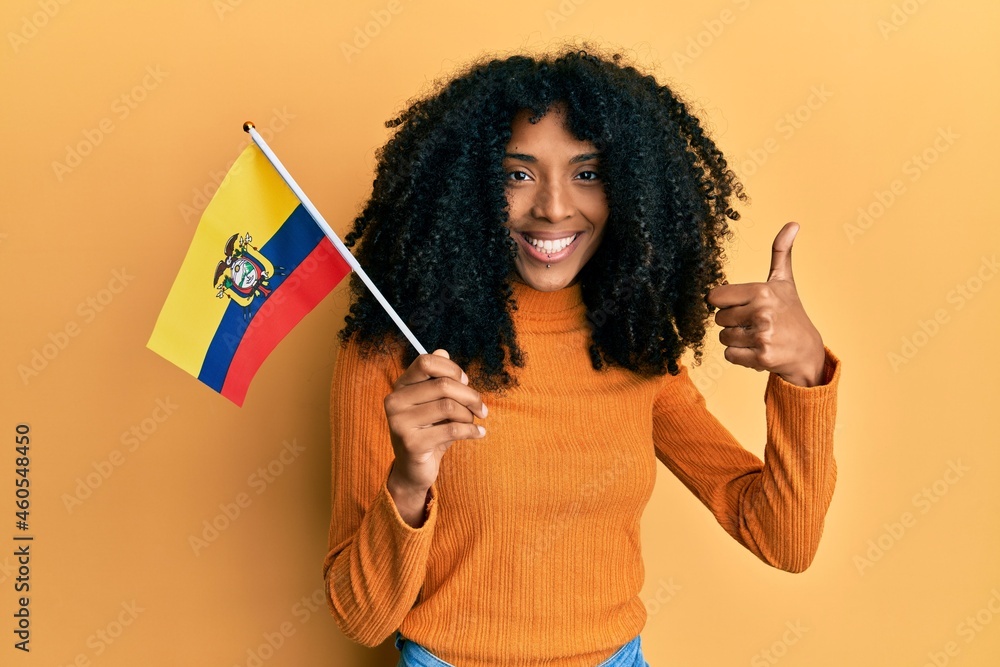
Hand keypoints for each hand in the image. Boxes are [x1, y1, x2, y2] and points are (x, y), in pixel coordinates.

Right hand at [384, 349, 487, 500]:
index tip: (465, 381)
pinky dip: (471, 431)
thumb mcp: (435, 402)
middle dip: (470, 395)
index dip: (451, 369)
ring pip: (449, 407)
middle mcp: (395, 401)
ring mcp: (400, 423)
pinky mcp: (411, 444)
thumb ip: (438, 378)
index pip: (426, 362)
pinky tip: (479, 434)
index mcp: (401, 386)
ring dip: (469, 415)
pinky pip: (451, 430)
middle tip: (482, 408)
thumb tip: (443, 350)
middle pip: (443, 385)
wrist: (414, 469)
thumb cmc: (429, 430)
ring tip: (475, 422)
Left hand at [706, 222, 825, 386]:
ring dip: (737, 340)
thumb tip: (793, 223)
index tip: (742, 305)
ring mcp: (762, 335)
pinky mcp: (761, 357)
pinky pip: (729, 356)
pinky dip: (740, 357)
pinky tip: (758, 350)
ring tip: (758, 336)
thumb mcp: (784, 282)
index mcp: (761, 291)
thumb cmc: (790, 313)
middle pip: (718, 320)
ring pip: (723, 338)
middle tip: (756, 323)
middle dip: (733, 323)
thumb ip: (781, 252)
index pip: (715, 298)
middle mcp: (761, 312)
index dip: (725, 304)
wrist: (807, 350)